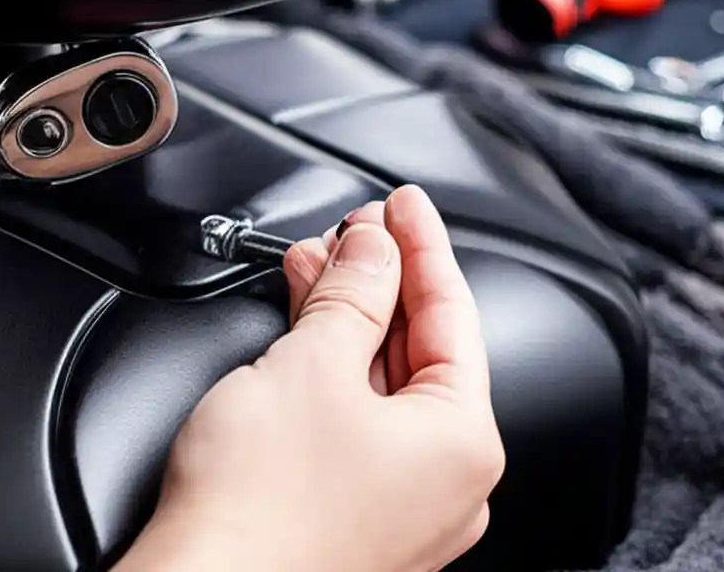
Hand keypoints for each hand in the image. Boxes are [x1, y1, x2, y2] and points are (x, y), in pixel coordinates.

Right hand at [115, 186, 504, 571]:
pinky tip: (306, 334)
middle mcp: (448, 485)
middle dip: (380, 280)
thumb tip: (373, 250)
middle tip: (356, 227)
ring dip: (350, 321)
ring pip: (384, 388)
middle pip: (420, 350)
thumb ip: (353, 294)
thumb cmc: (260, 510)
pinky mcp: (355, 521)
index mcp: (463, 443)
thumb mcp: (312, 364)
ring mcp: (404, 509)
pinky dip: (334, 373)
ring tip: (317, 268)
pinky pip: (359, 425)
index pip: (453, 314)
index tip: (403, 203)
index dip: (422, 245)